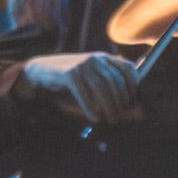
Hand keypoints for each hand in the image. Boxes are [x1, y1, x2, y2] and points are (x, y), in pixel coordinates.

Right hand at [23, 51, 140, 126]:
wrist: (42, 72)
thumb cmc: (71, 81)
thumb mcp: (92, 79)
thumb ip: (108, 89)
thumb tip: (128, 108)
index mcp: (104, 58)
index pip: (128, 68)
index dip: (134, 87)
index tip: (134, 103)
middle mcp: (95, 59)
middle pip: (115, 81)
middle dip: (121, 101)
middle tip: (122, 117)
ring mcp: (82, 65)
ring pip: (102, 88)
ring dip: (109, 107)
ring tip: (111, 120)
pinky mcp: (69, 74)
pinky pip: (84, 94)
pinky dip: (91, 108)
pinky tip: (94, 118)